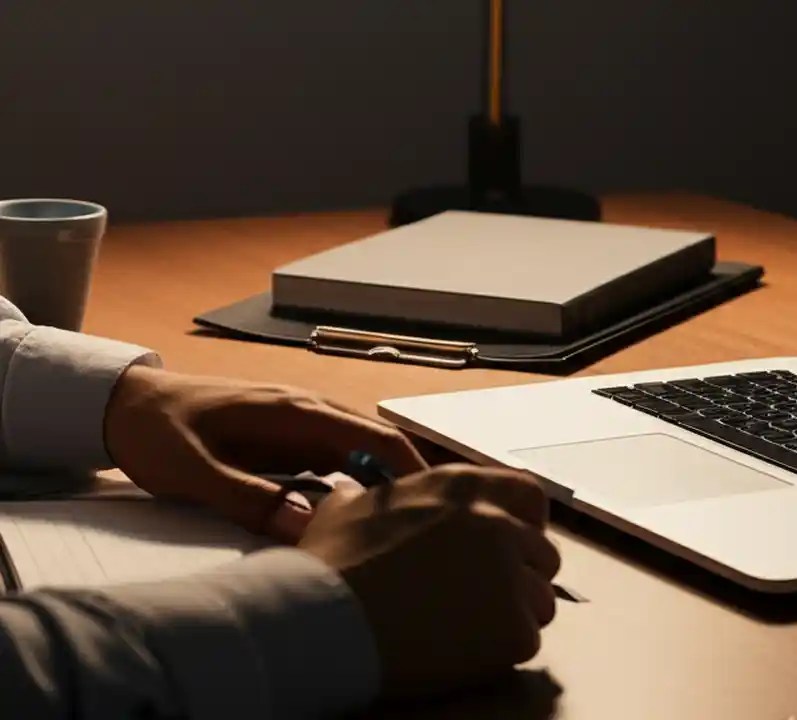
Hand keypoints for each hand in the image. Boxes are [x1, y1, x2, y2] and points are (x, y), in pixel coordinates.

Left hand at [104, 365, 426, 540]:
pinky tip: (353, 522)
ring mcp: (300, 425)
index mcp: (294, 412)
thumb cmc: (157, 432)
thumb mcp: (193, 471)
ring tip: (397, 532)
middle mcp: (308, 413)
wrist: (125, 405)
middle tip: (425, 529)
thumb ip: (248, 499)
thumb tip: (307, 527)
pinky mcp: (289, 440)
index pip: (375, 436)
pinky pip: (336, 462)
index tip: (433, 506)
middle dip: (407, 482)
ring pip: (361, 454)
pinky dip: (354, 488)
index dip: (410, 470)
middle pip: (379, 444)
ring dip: (381, 487)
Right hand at [299, 464, 559, 697]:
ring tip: (471, 629)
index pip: (529, 496)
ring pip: (541, 600)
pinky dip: (502, 650)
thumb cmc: (330, 564)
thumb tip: (357, 491)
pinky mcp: (513, 628)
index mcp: (464, 489)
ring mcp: (510, 576)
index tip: (514, 543)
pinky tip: (464, 651)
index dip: (526, 522)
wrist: (325, 620)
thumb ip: (370, 496)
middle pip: (543, 552)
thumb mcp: (346, 508)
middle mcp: (498, 524)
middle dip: (523, 575)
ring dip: (515, 614)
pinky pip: (527, 640)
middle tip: (488, 597)